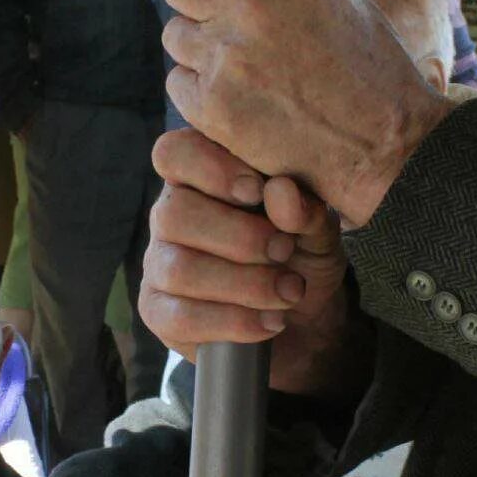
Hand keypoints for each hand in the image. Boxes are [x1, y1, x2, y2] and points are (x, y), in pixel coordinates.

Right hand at [142, 128, 355, 393]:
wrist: (305, 323)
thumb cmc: (301, 257)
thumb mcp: (317, 228)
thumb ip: (305, 208)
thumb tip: (281, 191)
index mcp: (200, 178)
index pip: (174, 153)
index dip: (210, 167)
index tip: (257, 190)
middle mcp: (170, 216)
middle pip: (174, 214)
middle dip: (239, 237)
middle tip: (285, 250)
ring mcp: (159, 265)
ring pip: (179, 269)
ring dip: (244, 284)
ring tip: (289, 292)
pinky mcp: (159, 313)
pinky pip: (180, 317)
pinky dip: (234, 321)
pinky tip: (269, 322)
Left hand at [159, 0, 448, 227]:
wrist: (385, 145)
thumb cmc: (369, 69)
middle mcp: (251, 3)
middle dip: (198, 1)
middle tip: (232, 25)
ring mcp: (227, 57)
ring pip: (176, 36)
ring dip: (202, 49)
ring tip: (251, 69)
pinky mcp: (212, 106)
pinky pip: (179, 84)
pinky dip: (202, 93)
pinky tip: (245, 101)